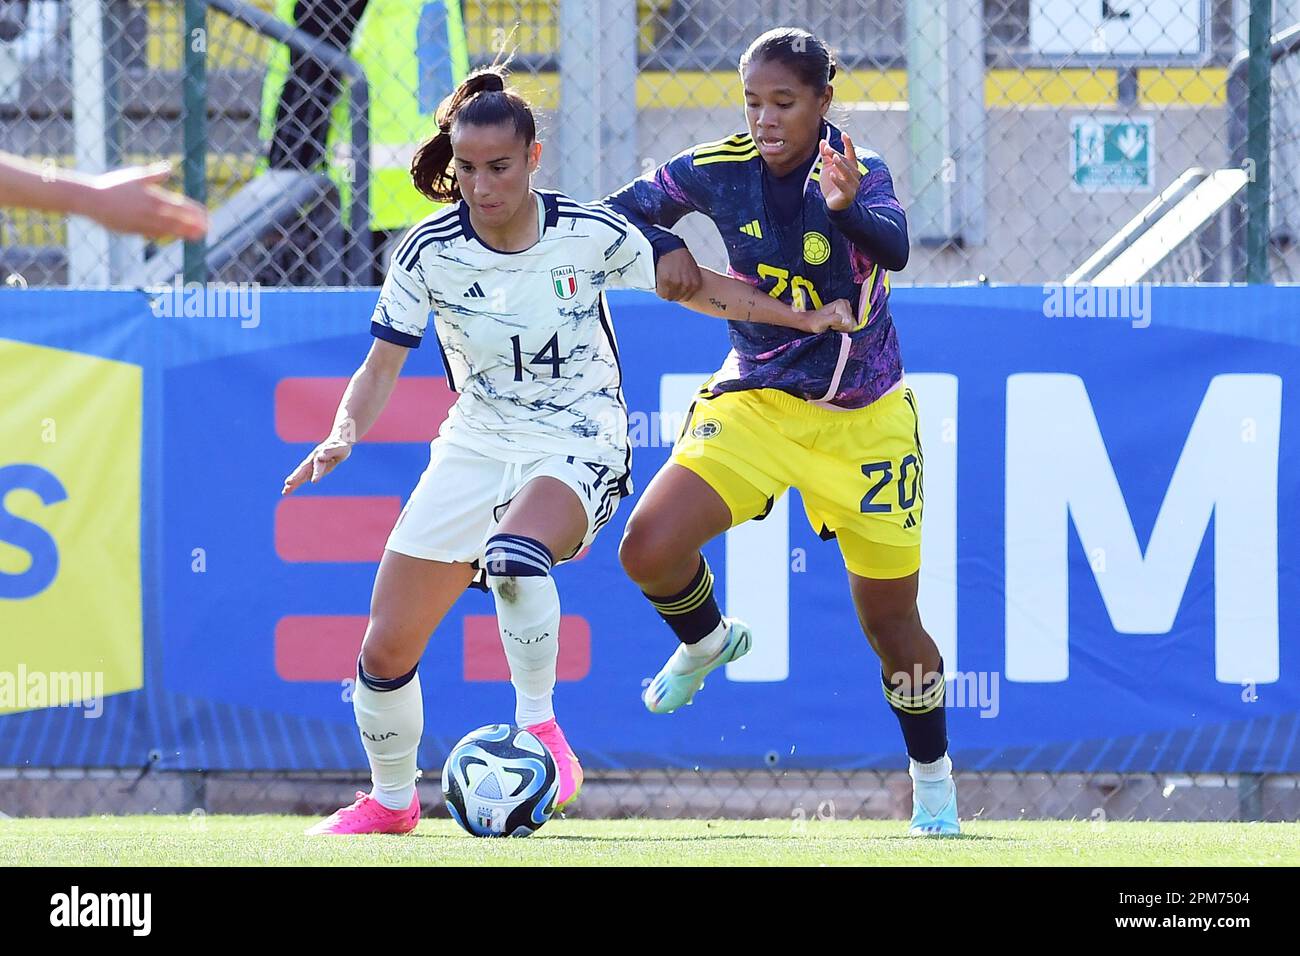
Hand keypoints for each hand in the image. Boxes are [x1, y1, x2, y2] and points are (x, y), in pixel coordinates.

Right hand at [82, 163, 208, 239]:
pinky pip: (154, 234)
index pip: (181, 205)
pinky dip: (167, 235)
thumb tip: (169, 168)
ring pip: (169, 230)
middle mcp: (151, 211)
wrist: (91, 200)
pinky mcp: (134, 230)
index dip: (195, 211)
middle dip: (195, 225)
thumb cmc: (113, 185)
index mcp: (154, 197)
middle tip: (209, 229)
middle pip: (179, 220)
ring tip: (198, 236)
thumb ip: (154, 174)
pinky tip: (175, 236)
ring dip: (185, 233)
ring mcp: (143, 222)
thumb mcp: (136, 176)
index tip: (207, 215)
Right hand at [282, 439, 351, 494]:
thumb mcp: (339, 448)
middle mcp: (312, 459)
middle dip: (296, 476)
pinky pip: (301, 478)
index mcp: (321, 454)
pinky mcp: (310, 470)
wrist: (337, 441)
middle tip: (288, 482)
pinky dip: (294, 485)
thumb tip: (320, 457)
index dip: (317, 472)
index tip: (314, 481)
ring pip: (300, 474)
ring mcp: (310, 465)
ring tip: (285, 491)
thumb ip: (330, 452)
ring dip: (293, 482)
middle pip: (303, 468)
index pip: (318, 464)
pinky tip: (287, 491)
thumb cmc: (340, 446)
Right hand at [654, 246, 702, 300]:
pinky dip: (659, 289)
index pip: (685, 298)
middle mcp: (687, 285)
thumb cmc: (680, 257)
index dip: (678, 293)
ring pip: (668, 297)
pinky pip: (661, 293)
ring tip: (663, 282)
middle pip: (676, 298)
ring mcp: (677, 283)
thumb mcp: (692, 271)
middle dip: (671, 292)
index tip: (674, 288)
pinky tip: (660, 281)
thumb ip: (690, 282)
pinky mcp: (666, 281)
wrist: (671, 247)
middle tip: (667, 284)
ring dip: (665, 291)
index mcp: (695, 284)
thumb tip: (684, 292)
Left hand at [795, 297, 855, 334]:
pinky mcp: (848, 315)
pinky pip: (850, 326)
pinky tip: (835, 326)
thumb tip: (843, 320)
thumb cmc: (814, 322)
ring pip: (852, 325)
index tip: (831, 325)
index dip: (840, 326)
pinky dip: (843, 328)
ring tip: (832, 326)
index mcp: (842, 303)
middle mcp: (846, 304)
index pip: (849, 322)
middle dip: (842, 327)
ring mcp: (847, 310)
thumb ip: (833, 319)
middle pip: (852, 323)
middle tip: (831, 326)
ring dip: (842, 328)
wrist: (810, 322)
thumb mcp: (822, 322)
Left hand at [818, 132, 861, 211]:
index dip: (848, 144)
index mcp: (851, 167)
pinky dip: (837, 180)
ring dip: (841, 164)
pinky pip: (843, 186)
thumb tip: (823, 141)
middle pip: (847, 162)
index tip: (844, 134)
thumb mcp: (827, 168)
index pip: (851, 153)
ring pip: (847, 173)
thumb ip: (826, 156)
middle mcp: (855, 175)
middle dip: (838, 155)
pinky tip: (831, 175)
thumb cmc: (832, 185)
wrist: (833, 205)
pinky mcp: (848, 195)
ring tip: (833, 157)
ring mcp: (853, 185)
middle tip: (828, 149)